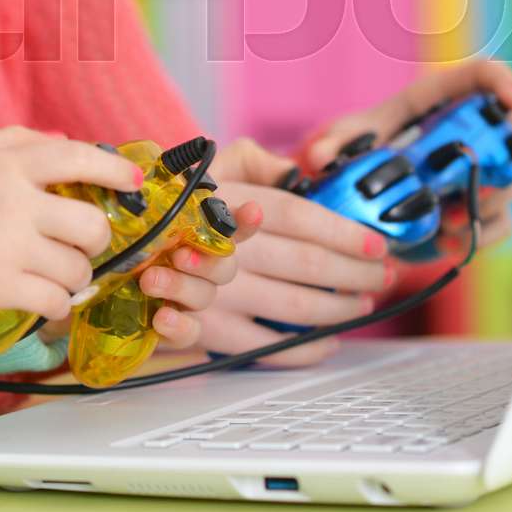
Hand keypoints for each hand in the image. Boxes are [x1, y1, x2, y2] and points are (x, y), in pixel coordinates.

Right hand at [0, 127, 144, 319]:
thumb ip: (15, 142)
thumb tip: (66, 142)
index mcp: (6, 165)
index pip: (78, 157)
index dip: (114, 169)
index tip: (133, 180)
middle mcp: (13, 202)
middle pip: (91, 224)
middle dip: (93, 241)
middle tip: (78, 248)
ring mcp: (7, 246)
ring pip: (77, 269)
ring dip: (72, 277)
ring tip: (49, 276)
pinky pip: (55, 301)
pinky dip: (55, 305)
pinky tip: (38, 299)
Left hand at [35, 200, 264, 347]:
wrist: (77, 277)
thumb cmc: (109, 232)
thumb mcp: (119, 202)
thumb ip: (140, 182)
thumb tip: (138, 162)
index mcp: (191, 231)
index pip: (231, 223)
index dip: (245, 219)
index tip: (251, 210)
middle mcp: (197, 264)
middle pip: (223, 265)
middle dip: (207, 259)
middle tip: (180, 254)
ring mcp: (185, 297)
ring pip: (204, 296)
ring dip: (182, 287)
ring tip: (149, 281)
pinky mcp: (169, 327)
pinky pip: (189, 333)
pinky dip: (179, 327)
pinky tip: (161, 318)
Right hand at [198, 138, 391, 366]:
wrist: (126, 249)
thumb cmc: (179, 204)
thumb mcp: (214, 167)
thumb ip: (257, 161)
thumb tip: (298, 170)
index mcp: (230, 204)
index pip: (300, 217)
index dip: (343, 232)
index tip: (378, 244)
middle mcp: (226, 251)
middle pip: (307, 265)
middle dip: (356, 273)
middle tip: (385, 275)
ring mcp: (217, 295)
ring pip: (295, 308)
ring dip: (339, 309)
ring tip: (364, 302)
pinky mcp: (209, 330)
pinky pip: (266, 347)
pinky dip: (304, 350)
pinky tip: (328, 342)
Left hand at [301, 59, 511, 251]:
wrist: (353, 207)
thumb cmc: (352, 157)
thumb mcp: (339, 145)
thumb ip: (330, 144)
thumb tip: (318, 156)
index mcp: (437, 104)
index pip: (481, 78)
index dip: (502, 81)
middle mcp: (469, 135)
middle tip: (484, 174)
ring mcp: (480, 175)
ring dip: (491, 199)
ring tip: (448, 220)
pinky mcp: (478, 213)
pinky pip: (502, 222)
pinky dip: (480, 234)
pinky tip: (447, 243)